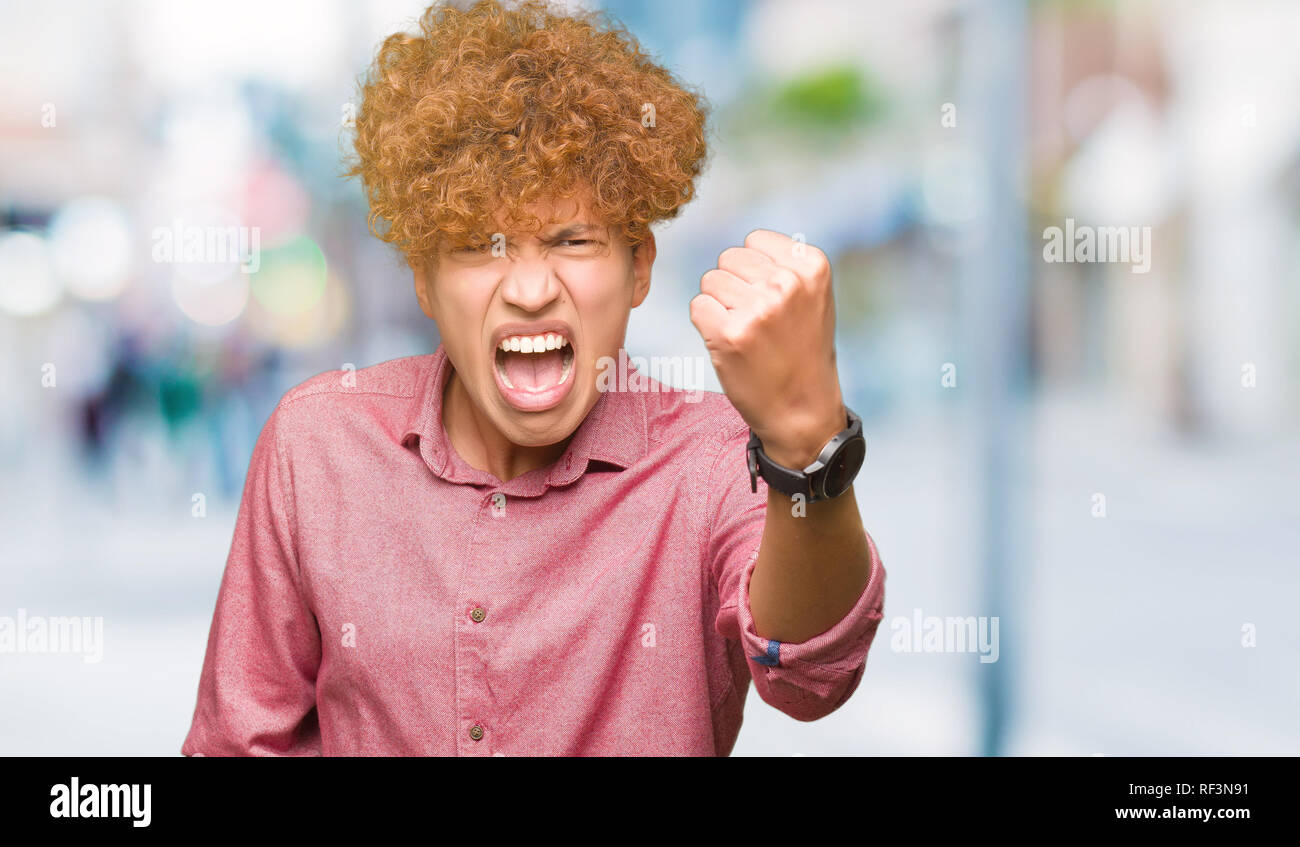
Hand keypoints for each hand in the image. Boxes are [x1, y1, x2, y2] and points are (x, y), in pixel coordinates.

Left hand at [690, 229, 845, 468]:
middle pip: (729, 258)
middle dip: (734, 285)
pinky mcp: (731, 334)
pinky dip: (706, 324)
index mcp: (812, 267)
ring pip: (710, 280)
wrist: (802, 410)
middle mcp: (787, 283)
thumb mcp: (812, 299)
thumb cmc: (802, 352)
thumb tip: (743, 245)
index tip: (772, 300)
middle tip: (756, 321)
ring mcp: (758, 309)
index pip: (755, 240)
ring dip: (719, 305)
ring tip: (745, 332)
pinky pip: (698, 306)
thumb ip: (784, 266)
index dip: (755, 270)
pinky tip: (730, 344)